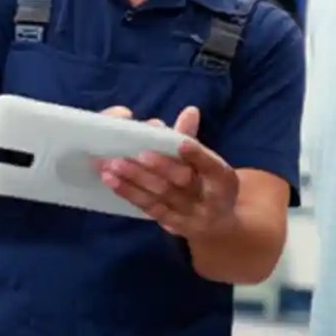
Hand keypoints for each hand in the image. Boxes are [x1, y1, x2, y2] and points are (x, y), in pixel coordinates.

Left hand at [96, 106, 240, 238]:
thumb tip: (190, 110)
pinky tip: (114, 182)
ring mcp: (191, 216)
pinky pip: (150, 208)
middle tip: (138, 154)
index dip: (197, 155)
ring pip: (161, 196)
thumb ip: (192, 137)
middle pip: (183, 181)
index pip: (211, 165)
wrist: (218, 224)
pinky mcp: (173, 225)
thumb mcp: (207, 162)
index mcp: (222, 177)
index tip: (181, 143)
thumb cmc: (207, 182)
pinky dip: (131, 194)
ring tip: (112, 166)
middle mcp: (210, 199)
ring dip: (135, 181)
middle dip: (160, 167)